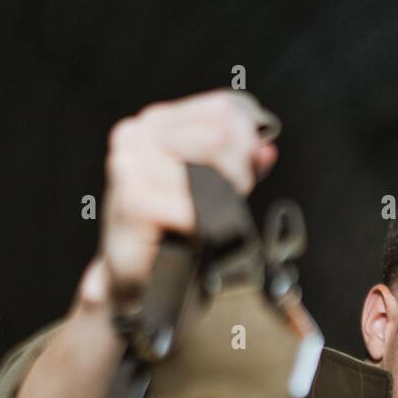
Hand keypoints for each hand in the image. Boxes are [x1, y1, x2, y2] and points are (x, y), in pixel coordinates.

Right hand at [80, 88, 279, 310]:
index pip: (223, 109)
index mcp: (156, 123)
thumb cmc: (175, 238)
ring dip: (223, 205)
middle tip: (230, 208)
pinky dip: (205, 230)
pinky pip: (195, 209)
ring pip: (211, 170)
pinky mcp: (133, 201)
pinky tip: (192, 241)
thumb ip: (239, 165)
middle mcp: (138, 135)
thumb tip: (267, 148)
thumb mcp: (212, 193)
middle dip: (239, 175)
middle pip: (221, 135)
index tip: (246, 177)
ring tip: (209, 226)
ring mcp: (130, 166)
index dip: (247, 144)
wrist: (137, 288)